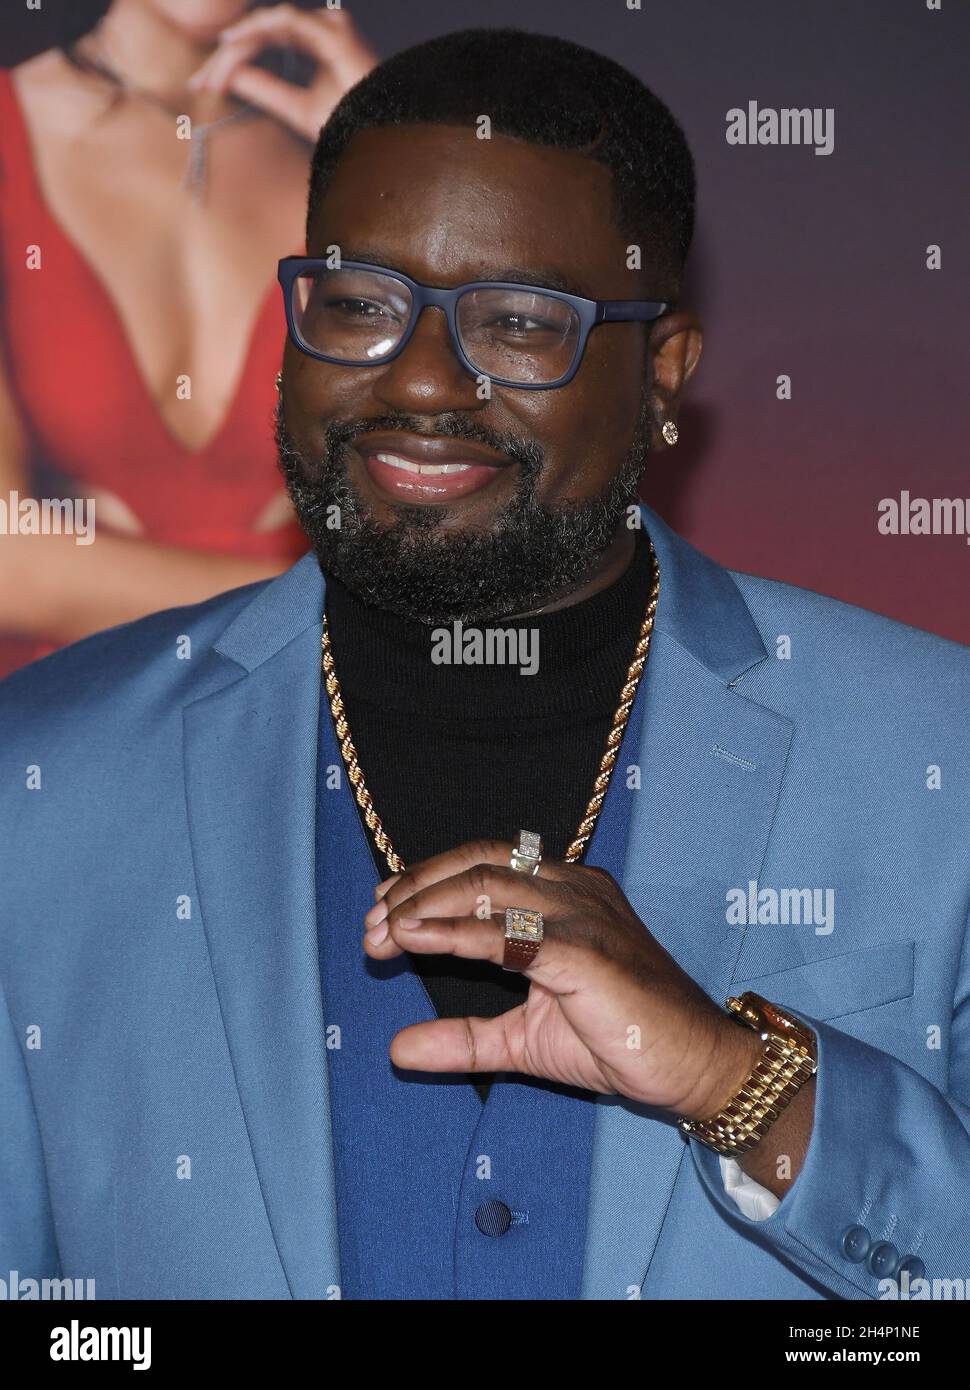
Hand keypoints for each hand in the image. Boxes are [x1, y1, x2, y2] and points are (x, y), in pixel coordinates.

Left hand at [188, 4, 376, 141]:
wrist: (379, 139)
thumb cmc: (350, 126)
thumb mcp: (295, 108)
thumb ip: (264, 88)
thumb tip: (228, 75)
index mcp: (315, 44)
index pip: (263, 43)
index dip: (231, 62)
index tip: (203, 85)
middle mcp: (321, 28)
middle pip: (261, 32)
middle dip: (226, 56)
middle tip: (198, 81)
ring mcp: (328, 24)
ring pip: (267, 25)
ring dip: (236, 48)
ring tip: (212, 73)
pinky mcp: (331, 28)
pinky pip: (284, 22)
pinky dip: (255, 30)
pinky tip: (232, 43)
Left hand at [363, 839, 763, 1118]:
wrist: (694, 1065)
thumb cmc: (619, 1040)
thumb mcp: (525, 1039)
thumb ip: (464, 1038)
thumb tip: (396, 1048)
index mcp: (566, 893)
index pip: (485, 862)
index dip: (428, 878)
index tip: (381, 909)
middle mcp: (574, 890)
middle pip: (479, 864)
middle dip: (416, 889)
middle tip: (370, 925)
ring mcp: (582, 916)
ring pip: (488, 886)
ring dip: (424, 906)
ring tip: (383, 933)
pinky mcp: (586, 953)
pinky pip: (508, 934)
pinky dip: (453, 933)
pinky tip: (414, 941)